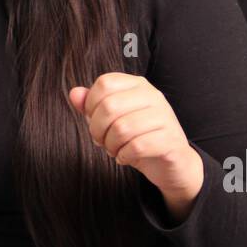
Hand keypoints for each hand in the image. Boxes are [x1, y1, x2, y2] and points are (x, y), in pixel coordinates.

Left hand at [69, 72, 204, 222]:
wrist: (171, 163)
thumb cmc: (139, 137)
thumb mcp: (113, 120)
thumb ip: (92, 105)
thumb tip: (74, 94)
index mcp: (138, 85)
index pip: (104, 83)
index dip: (90, 105)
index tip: (94, 121)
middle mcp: (153, 96)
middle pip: (109, 106)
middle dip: (97, 130)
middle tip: (101, 141)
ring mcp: (164, 117)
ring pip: (122, 128)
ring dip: (110, 145)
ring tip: (114, 150)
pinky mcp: (170, 140)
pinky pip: (137, 146)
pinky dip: (124, 156)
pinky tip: (125, 157)